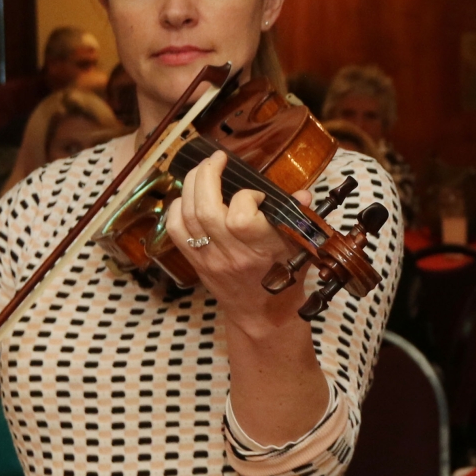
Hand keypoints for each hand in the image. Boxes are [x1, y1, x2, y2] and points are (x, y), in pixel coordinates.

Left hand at [161, 151, 298, 334]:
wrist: (262, 315)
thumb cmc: (285, 279)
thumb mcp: (300, 249)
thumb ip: (300, 219)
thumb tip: (302, 194)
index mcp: (261, 251)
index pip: (241, 217)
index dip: (247, 196)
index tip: (257, 194)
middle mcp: (231, 255)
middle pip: (205, 209)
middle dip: (207, 175)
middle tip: (216, 160)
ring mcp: (209, 259)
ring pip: (187, 215)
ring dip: (190, 185)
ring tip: (202, 170)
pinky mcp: (195, 262)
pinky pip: (174, 230)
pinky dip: (176, 207)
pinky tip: (188, 197)